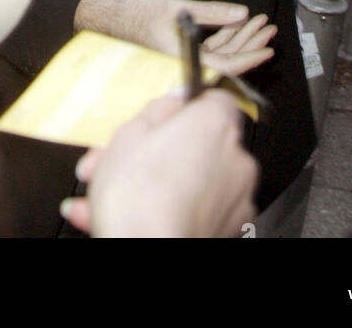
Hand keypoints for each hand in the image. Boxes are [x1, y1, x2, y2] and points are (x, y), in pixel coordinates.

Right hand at [60, 92, 259, 237]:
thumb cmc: (138, 199)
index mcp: (214, 124)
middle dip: (160, 150)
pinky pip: (199, 208)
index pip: (212, 100)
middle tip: (125, 161)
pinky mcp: (231, 229)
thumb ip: (156, 109)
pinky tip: (134, 215)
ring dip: (159, 183)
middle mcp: (235, 158)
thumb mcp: (129, 133)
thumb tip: (171, 100)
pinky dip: (172, 209)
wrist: (145, 251)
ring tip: (114, 197)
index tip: (163, 120)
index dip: (184, 109)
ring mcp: (237, 197)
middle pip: (199, 142)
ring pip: (195, 178)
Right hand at [73, 0, 275, 77]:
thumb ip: (211, 13)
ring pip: (220, 56)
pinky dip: (224, 39)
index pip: (226, 67)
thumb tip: (240, 14)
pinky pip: (209, 52)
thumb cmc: (137, 15)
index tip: (268, 50)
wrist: (109, 21)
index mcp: (184, 61)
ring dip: (240, 40)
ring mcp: (184, 62)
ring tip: (259, 24)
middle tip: (268, 29)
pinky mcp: (182, 55)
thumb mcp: (177, 8)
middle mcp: (186, 66)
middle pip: (227, 61)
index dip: (250, 58)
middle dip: (250, 44)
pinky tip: (235, 25)